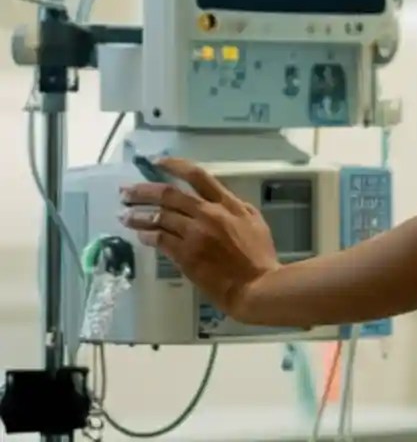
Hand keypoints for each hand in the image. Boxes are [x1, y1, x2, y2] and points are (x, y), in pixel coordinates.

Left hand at [120, 158, 280, 321]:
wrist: (256, 286)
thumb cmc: (259, 256)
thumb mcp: (255, 222)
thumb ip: (235, 207)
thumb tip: (217, 200)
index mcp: (227, 204)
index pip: (197, 176)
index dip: (174, 166)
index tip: (156, 162)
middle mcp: (208, 213)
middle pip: (169, 194)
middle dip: (143, 191)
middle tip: (125, 191)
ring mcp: (195, 234)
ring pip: (159, 217)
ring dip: (138, 214)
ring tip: (124, 214)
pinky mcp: (185, 254)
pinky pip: (159, 239)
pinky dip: (147, 234)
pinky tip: (140, 235)